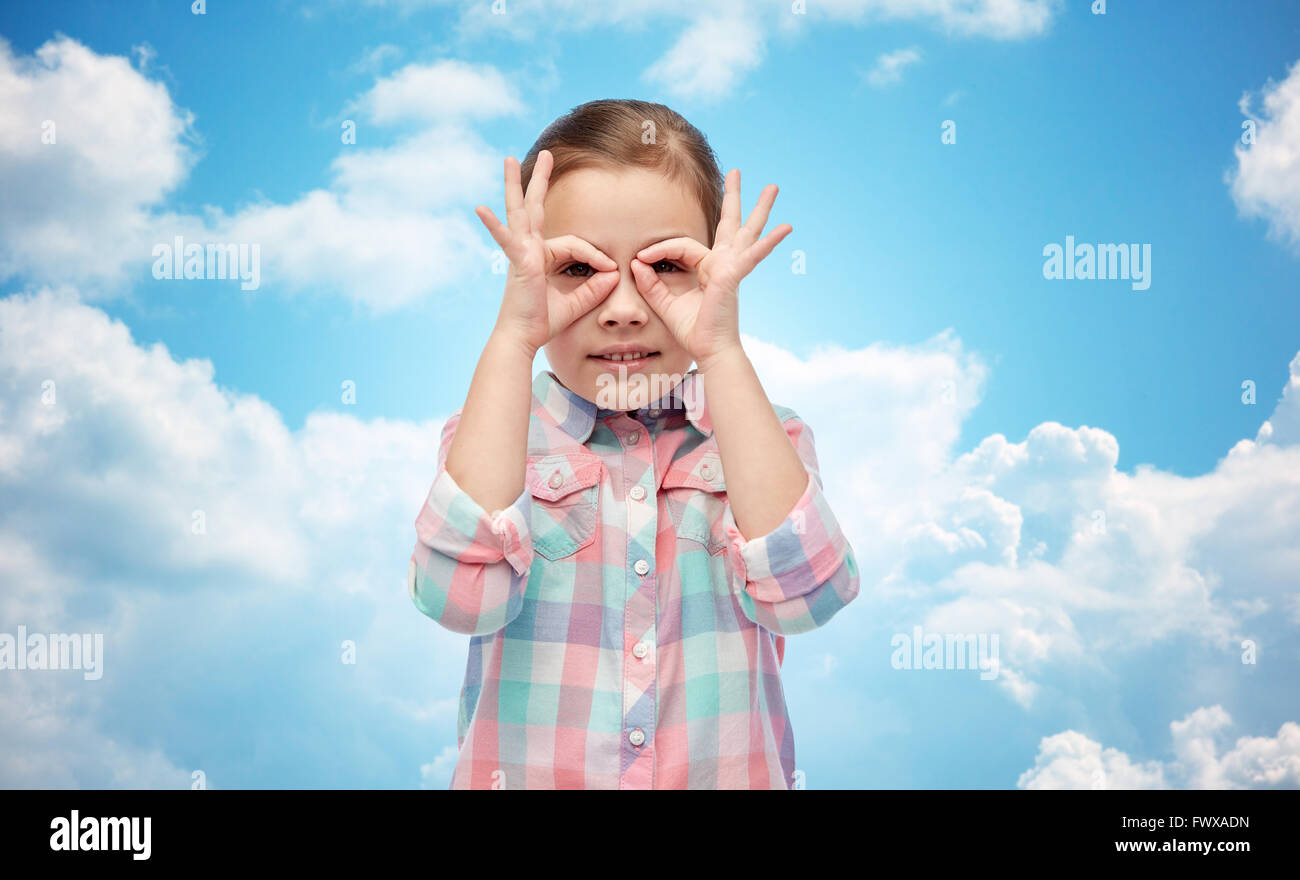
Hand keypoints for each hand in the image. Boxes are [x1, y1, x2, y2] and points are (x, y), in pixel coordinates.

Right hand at [475, 150, 619, 353]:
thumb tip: (614, 275)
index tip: (611, 270)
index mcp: (541, 256)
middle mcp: (528, 249)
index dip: (596, 256)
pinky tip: (480, 209)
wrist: (522, 338)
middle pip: (535, 207)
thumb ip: (594, 288)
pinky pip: (506, 239)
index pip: (576, 244)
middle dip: (541, 180)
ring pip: (519, 211)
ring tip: (508, 159)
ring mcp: (520, 252)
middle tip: (547, 155)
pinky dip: (494, 225)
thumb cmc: (542, 322)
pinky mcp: (517, 261)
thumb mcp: (576, 302)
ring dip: (515, 184)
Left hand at [628, 168, 790, 367]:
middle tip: (736, 171)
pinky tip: (786, 228)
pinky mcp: (735, 276)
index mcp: (708, 268)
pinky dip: (768, 243)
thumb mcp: (664, 304)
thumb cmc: (694, 332)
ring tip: (773, 187)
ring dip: (760, 208)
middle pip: (729, 224)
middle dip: (732, 197)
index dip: (658, 249)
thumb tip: (635, 262)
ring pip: (747, 231)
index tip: (639, 258)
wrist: (710, 352)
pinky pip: (752, 256)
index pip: (681, 246)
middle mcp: (723, 263)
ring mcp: (732, 268)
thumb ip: (650, 283)